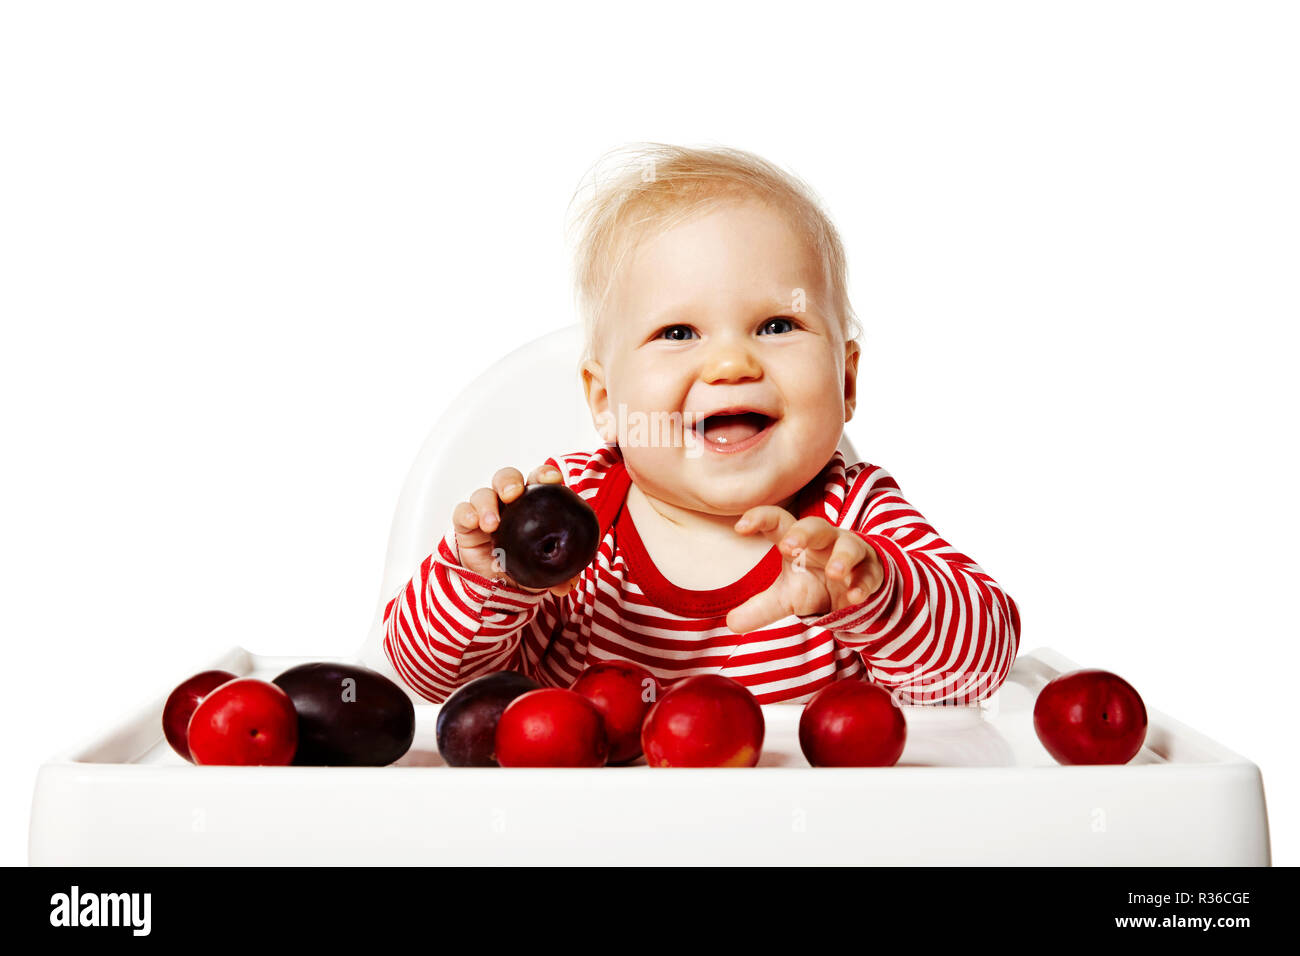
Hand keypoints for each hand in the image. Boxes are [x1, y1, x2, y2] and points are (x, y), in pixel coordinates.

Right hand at [452, 464, 578, 595]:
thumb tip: (568, 584)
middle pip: (507, 479)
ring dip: (486, 504)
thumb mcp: (545, 574)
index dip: (545, 474)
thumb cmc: (524, 568)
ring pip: (483, 494)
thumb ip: (559, 576)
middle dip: (510, 482)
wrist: (496, 587)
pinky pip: (462, 512)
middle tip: (514, 494)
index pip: (539, 480)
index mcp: (534, 504)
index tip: (553, 479)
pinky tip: (473, 522)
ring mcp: (486, 511)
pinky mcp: (466, 524)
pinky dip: (466, 513)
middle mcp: (509, 503)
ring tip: (491, 524)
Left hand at [725, 508, 882, 633]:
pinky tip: (855, 597)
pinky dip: (863, 584)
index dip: (760, 519)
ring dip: (841, 558)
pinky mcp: (872, 570)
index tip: (740, 528)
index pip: (778, 521)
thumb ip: (761, 608)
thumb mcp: (788, 596)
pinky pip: (869, 574)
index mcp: (799, 540)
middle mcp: (825, 540)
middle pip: (815, 527)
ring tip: (833, 573)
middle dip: (803, 534)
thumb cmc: (816, 583)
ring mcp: (851, 552)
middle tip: (788, 546)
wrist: (856, 590)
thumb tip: (731, 623)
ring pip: (849, 546)